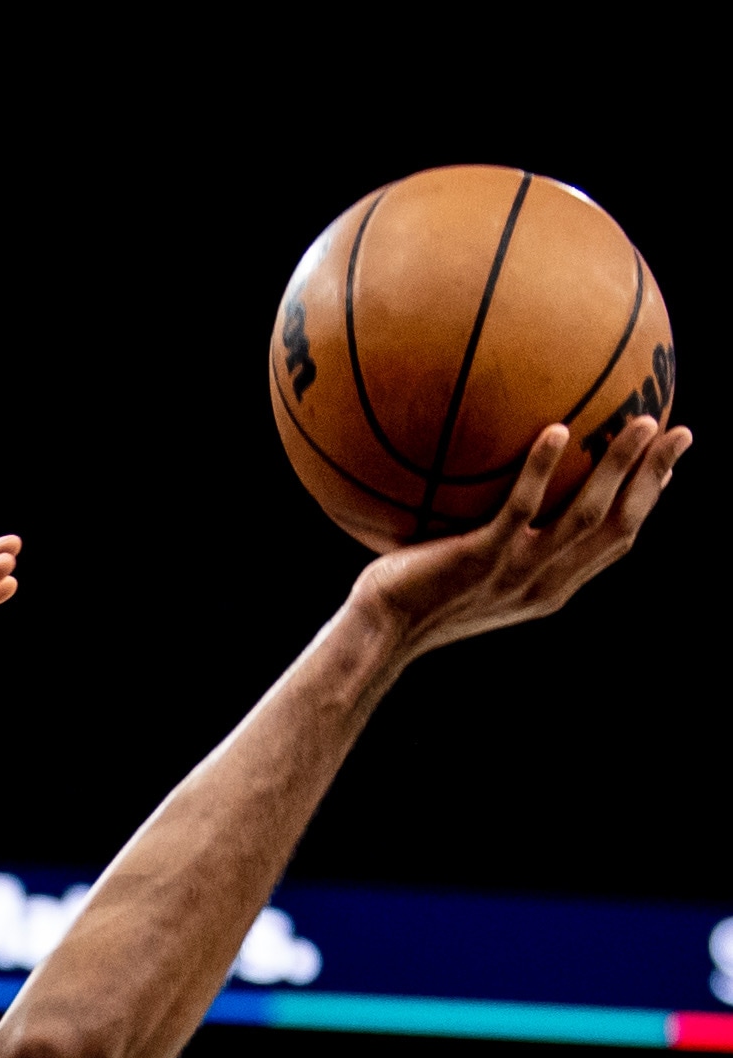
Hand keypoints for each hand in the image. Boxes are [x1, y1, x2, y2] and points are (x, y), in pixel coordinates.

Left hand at [354, 414, 690, 658]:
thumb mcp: (469, 568)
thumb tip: (503, 479)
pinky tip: (556, 429)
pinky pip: (520, 510)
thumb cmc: (415, 595)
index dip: (648, 502)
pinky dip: (541, 472)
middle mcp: (543, 584)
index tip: (670, 463)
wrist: (378, 635)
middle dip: (653, 480)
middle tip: (679, 432)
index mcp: (550, 587)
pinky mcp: (482, 562)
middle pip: (618, 528)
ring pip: (585, 517)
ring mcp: (515, 574)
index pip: (615, 543)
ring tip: (639, 421)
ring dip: (618, 468)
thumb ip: (501, 532)